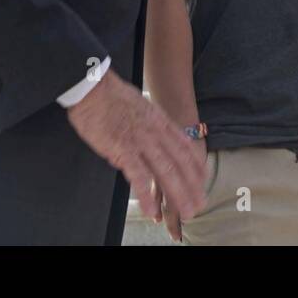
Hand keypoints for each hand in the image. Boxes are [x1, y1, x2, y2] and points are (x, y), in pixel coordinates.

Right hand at [65, 69, 205, 241]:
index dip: (196, 165)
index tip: (203, 180)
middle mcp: (156, 132)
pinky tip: (152, 209)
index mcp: (160, 121)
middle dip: (192, 186)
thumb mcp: (141, 105)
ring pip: (166, 171)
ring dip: (178, 194)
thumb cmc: (111, 95)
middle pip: (181, 163)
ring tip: (186, 210)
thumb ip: (150, 122)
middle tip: (200, 204)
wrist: (93, 87)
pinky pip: (139, 176)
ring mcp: (141, 141)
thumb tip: (152, 134)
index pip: (185, 146)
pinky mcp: (123, 149)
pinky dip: (147, 194)